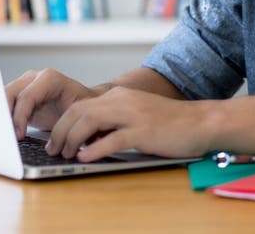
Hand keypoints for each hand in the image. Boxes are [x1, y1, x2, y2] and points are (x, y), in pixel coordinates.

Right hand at [5, 68, 99, 137]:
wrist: (84, 105)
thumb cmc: (83, 107)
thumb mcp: (76, 113)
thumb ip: (63, 121)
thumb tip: (53, 138)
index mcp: (50, 78)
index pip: (27, 96)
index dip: (20, 117)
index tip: (19, 135)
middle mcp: (35, 78)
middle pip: (10, 94)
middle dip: (6, 116)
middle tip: (7, 137)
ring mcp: (25, 85)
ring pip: (4, 98)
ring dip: (2, 117)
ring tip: (5, 136)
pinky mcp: (20, 96)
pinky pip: (6, 104)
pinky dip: (4, 118)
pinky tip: (6, 132)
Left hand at [47, 86, 210, 161]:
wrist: (201, 123)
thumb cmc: (170, 124)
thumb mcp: (137, 116)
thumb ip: (114, 122)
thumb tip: (88, 139)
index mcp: (120, 96)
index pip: (81, 105)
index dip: (63, 123)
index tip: (55, 140)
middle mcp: (123, 100)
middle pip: (80, 111)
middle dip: (61, 131)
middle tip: (54, 149)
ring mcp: (133, 115)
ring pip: (90, 121)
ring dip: (72, 139)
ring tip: (65, 154)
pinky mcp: (143, 131)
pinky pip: (112, 139)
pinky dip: (94, 149)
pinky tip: (86, 158)